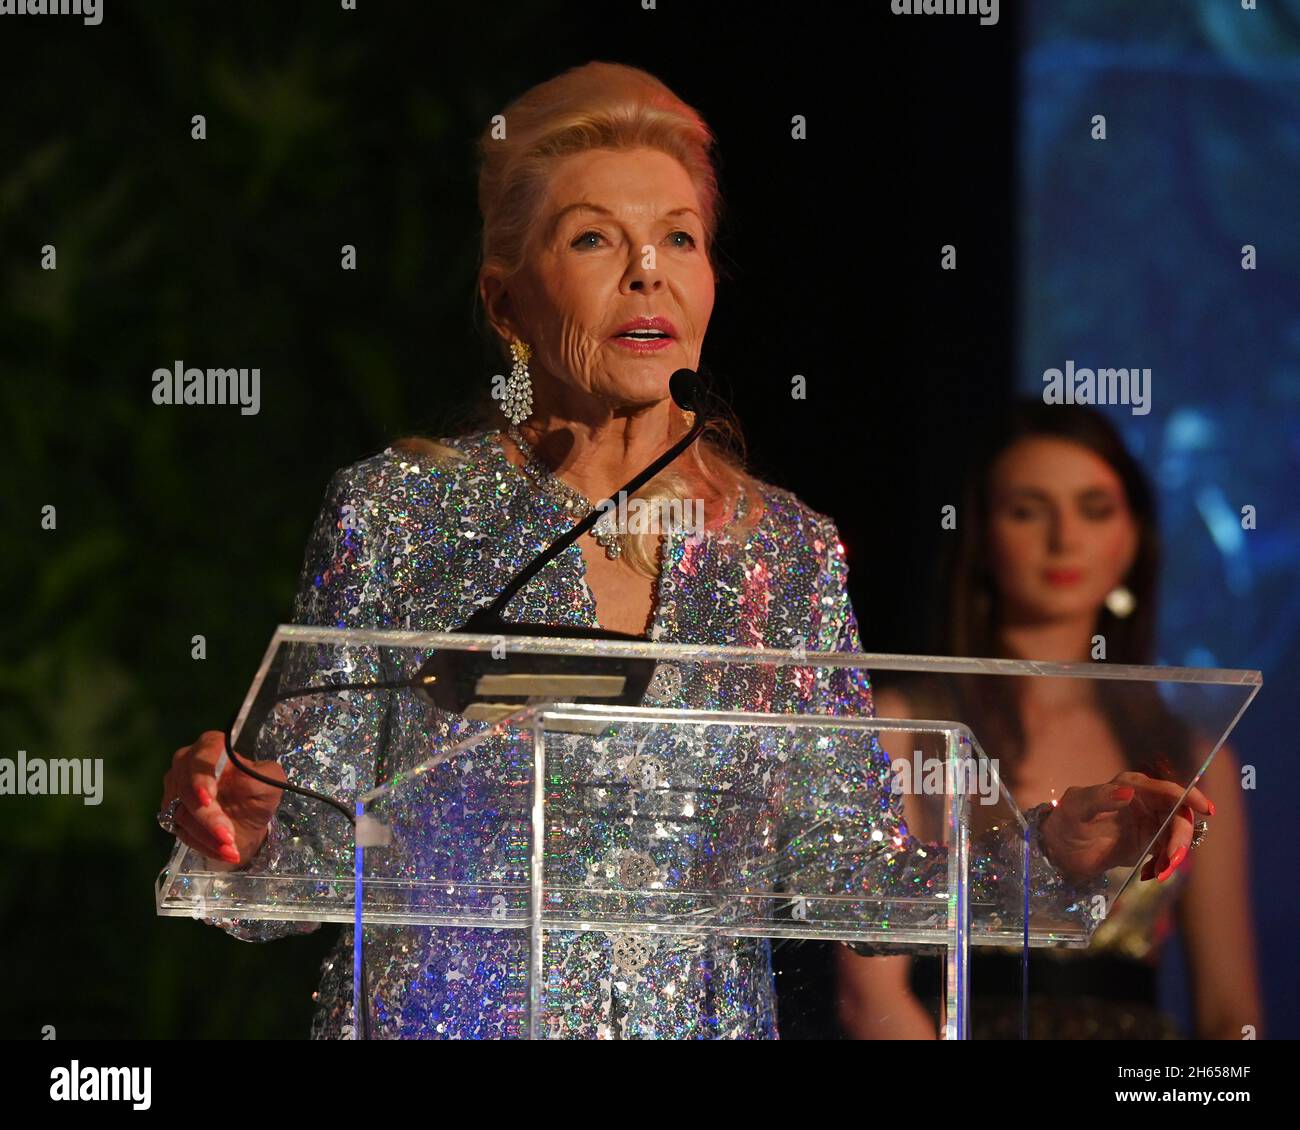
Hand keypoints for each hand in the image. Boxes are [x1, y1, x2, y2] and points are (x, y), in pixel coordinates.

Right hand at [160, 730, 285, 866]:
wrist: (250, 821)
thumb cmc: (260, 793)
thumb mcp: (270, 781)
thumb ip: (258, 776)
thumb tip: (239, 777)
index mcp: (212, 746)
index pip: (200, 757)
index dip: (201, 778)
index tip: (208, 799)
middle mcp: (186, 764)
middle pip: (186, 790)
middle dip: (208, 817)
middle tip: (228, 836)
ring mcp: (175, 789)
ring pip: (181, 814)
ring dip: (207, 835)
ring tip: (232, 849)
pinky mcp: (171, 813)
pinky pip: (180, 831)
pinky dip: (203, 844)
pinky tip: (224, 852)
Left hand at [1038, 771, 1212, 882]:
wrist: (1062, 849)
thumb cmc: (1067, 820)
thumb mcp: (1077, 808)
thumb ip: (1100, 798)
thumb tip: (1127, 793)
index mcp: (1132, 786)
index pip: (1168, 790)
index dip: (1190, 797)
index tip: (1208, 809)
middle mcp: (1146, 802)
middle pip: (1179, 817)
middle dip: (1180, 840)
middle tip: (1171, 862)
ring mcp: (1150, 823)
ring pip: (1177, 838)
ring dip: (1173, 857)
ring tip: (1157, 874)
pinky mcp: (1149, 843)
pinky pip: (1168, 854)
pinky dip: (1163, 866)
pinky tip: (1147, 875)